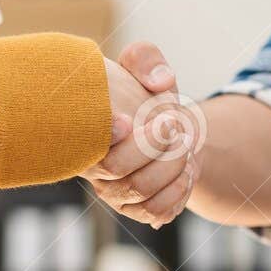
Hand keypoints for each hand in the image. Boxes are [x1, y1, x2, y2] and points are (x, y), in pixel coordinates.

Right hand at [84, 42, 204, 228]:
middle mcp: (92, 166)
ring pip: (141, 192)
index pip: (87, 144)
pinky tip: (185, 172)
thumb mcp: (147, 65)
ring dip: (173, 167)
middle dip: (156, 146)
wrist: (169, 127)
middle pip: (119, 170)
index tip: (130, 121)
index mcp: (85, 133)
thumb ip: (146, 59)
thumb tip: (159, 82)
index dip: (109, 136)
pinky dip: (178, 191)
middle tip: (174, 125)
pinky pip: (154, 212)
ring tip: (184, 146)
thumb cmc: (146, 95)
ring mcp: (112, 192)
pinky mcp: (134, 209)